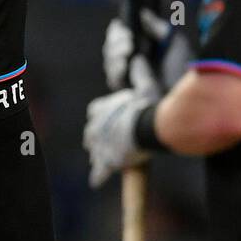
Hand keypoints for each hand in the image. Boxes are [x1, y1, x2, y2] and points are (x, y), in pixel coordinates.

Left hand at [83, 55, 161, 188]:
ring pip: (94, 152)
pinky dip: (98, 176)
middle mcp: (97, 127)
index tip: (104, 118)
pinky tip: (95, 181)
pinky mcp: (107, 161)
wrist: (147, 127)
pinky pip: (98, 172)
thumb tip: (137, 59)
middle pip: (91, 133)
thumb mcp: (146, 87)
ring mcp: (100, 145)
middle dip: (96, 137)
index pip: (95, 111)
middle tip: (102, 141)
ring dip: (97, 155)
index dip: (100, 115)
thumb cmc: (148, 106)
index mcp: (103, 109)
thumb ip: (140, 74)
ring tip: (100, 160)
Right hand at [103, 8, 191, 89]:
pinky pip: (113, 77)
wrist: (187, 92)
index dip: (117, 30)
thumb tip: (143, 12)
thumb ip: (159, 27)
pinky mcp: (126, 90)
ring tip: (128, 49)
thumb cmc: (183, 68)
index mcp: (141, 48)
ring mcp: (127, 76)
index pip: (120, 36)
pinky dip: (116, 69)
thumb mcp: (175, 43)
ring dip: (115, 53)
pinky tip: (123, 64)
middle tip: (128, 38)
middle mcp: (130, 61)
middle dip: (116, 40)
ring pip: (110, 61)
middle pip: (111, 47)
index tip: (120, 25)